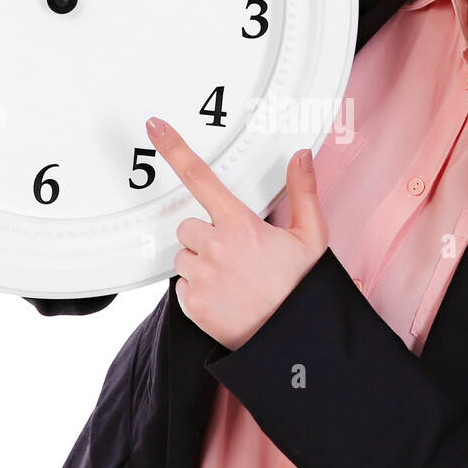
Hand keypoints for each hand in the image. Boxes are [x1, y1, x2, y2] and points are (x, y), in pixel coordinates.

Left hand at [146, 115, 327, 350]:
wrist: (292, 341)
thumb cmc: (301, 288)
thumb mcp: (312, 237)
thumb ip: (304, 192)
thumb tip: (301, 155)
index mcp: (241, 224)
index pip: (201, 178)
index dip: (174, 148)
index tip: (155, 127)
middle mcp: (216, 246)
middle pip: (188, 226)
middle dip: (204, 237)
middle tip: (234, 256)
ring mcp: (201, 275)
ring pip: (182, 256)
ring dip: (199, 264)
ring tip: (231, 281)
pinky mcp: (191, 303)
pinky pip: (181, 287)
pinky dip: (197, 291)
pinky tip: (223, 298)